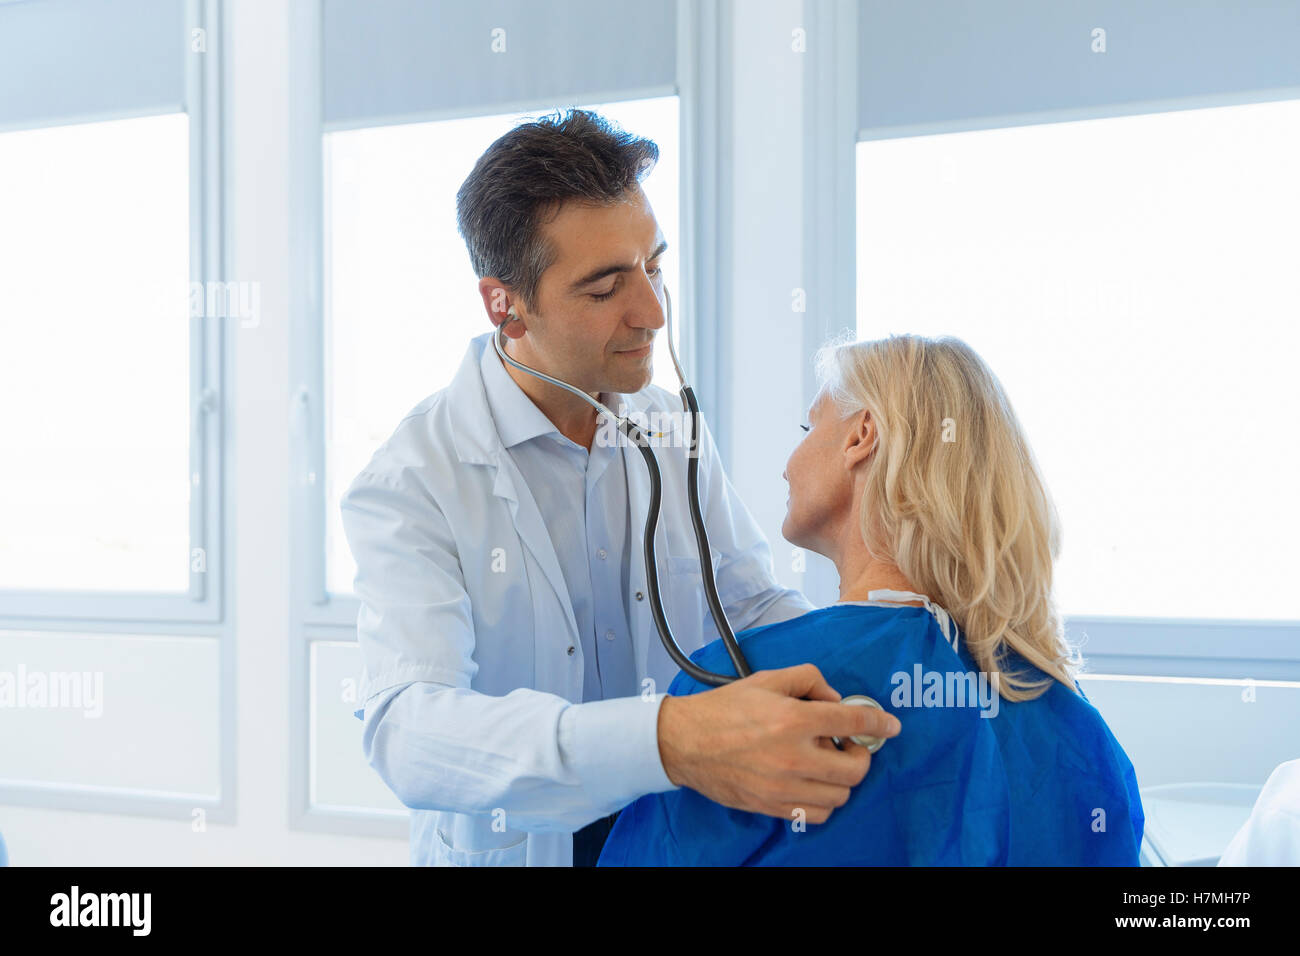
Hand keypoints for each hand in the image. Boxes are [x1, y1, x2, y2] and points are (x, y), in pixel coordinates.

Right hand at [655, 663, 900, 823]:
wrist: (685, 742)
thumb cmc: (724, 709)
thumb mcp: (767, 679)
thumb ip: (809, 679)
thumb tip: (835, 700)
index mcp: (792, 719)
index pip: (853, 721)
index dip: (879, 722)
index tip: (890, 726)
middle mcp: (793, 757)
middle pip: (856, 767)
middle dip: (861, 753)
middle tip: (846, 743)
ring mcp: (783, 787)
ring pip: (841, 794)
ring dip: (842, 778)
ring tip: (825, 762)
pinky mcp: (773, 807)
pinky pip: (817, 814)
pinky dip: (824, 800)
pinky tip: (812, 782)